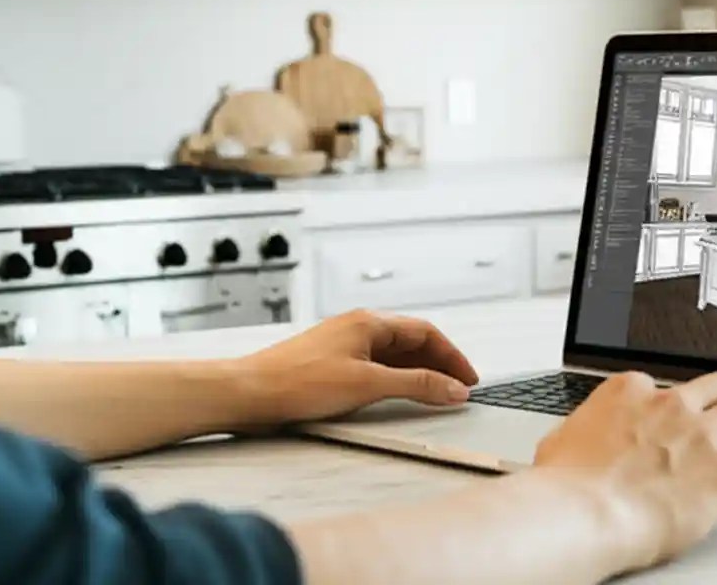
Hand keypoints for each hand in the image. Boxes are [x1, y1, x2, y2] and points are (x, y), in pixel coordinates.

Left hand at [237, 309, 479, 426]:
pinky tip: (397, 394)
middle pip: (411, 341)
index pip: (426, 332)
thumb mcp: (368, 385)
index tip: (468, 380)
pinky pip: (375, 365)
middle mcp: (357, 327)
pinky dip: (395, 378)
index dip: (452, 356)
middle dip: (439, 363)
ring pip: (393, 354)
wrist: (247, 393)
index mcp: (369, 323)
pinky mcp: (329, 363)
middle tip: (457, 389)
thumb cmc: (298, 383)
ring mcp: (343, 344)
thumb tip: (453, 388)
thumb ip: (416, 385)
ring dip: (418, 372)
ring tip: (434, 394)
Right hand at [532, 371, 716, 573]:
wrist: (584, 513)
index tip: (669, 424)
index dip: (669, 408)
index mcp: (630, 392)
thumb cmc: (566, 487)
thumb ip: (581, 433)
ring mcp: (703, 435)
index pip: (661, 385)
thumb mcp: (559, 442)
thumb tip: (573, 444)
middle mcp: (671, 405)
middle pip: (716, 384)